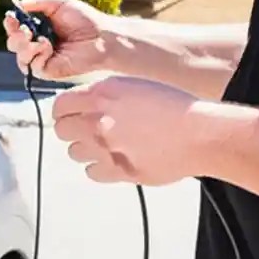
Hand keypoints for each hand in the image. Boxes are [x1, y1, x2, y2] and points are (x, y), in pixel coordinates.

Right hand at [2, 0, 118, 79]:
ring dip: (23, 47)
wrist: (102, 36)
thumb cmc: (84, 19)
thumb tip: (18, 5)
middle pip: (13, 45)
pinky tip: (47, 46)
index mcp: (39, 30)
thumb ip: (37, 3)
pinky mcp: (50, 71)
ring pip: (20, 58)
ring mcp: (44, 60)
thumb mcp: (58, 3)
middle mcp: (38, 45)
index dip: (10, 25)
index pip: (16, 30)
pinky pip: (33, 67)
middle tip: (24, 30)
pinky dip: (37, 54)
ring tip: (37, 39)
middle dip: (14, 37)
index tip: (11, 18)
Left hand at [52, 75, 207, 185]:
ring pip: (73, 152)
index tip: (68, 114)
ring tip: (104, 145)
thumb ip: (105, 95)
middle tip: (85, 131)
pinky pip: (91, 172)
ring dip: (84, 149)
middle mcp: (98, 120)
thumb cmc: (174, 107)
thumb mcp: (134, 85)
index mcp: (102, 94)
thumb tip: (85, 104)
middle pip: (61, 130)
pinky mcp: (118, 171)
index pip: (60, 105)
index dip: (63, 111)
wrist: (198, 134)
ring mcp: (106, 148)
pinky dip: (99, 168)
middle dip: (70, 129)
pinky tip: (113, 159)